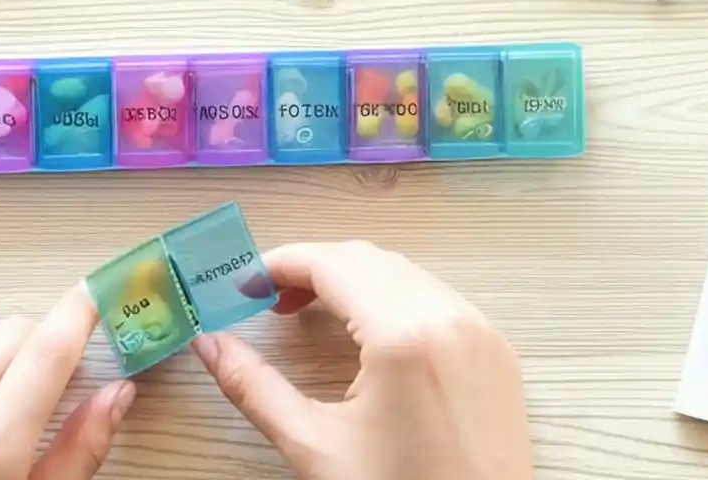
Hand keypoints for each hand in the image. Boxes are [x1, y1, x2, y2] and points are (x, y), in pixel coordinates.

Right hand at [192, 241, 532, 479]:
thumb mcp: (315, 448)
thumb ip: (254, 388)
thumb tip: (210, 345)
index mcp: (403, 336)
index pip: (331, 264)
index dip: (281, 263)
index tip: (245, 282)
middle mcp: (449, 318)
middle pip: (366, 259)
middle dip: (313, 269)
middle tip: (269, 300)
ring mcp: (480, 332)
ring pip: (404, 273)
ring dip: (354, 280)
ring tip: (312, 314)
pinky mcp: (497, 351)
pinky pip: (437, 298)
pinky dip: (394, 298)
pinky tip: (369, 333)